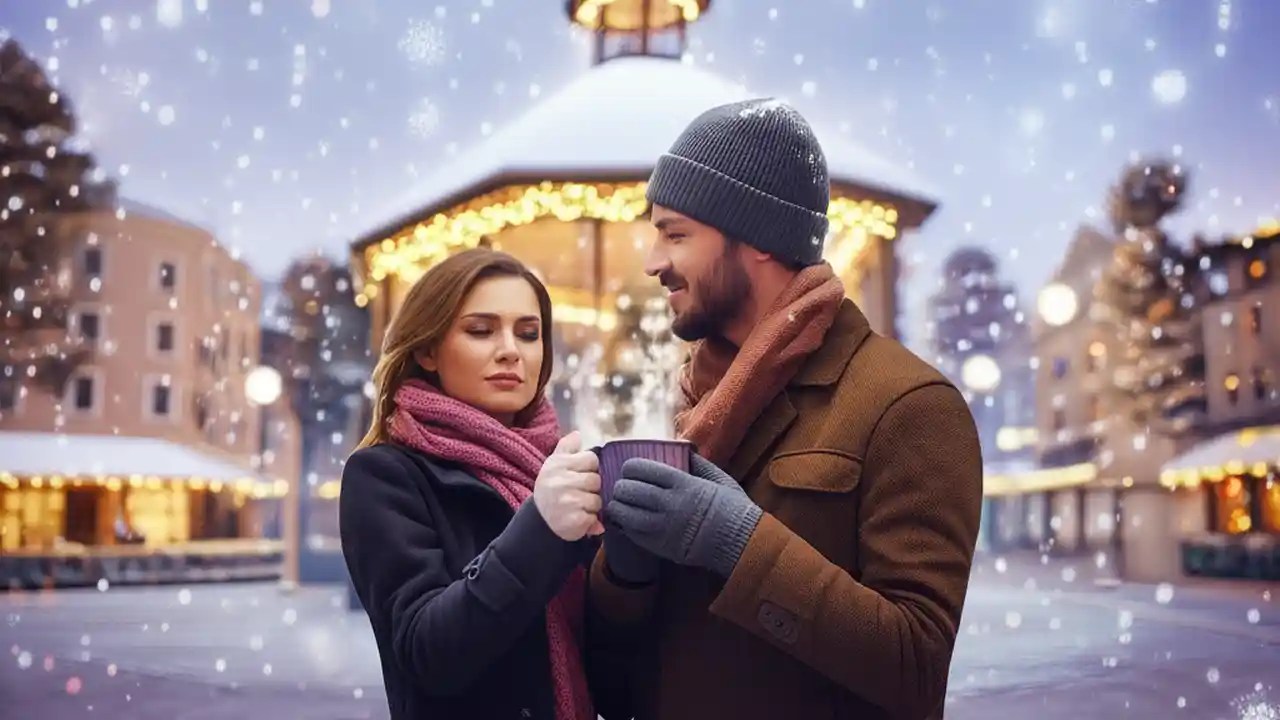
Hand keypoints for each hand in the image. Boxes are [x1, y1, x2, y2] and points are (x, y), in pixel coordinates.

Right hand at [533, 431, 604, 541]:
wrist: (540, 519)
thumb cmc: (551, 486)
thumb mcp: (554, 464)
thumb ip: (567, 447)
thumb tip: (577, 434)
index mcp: (558, 465)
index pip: (591, 459)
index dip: (589, 468)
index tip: (579, 474)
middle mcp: (561, 482)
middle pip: (596, 480)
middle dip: (591, 488)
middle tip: (578, 492)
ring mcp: (568, 502)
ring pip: (597, 500)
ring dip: (591, 505)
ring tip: (578, 505)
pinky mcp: (574, 521)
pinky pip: (594, 517)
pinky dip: (590, 520)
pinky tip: (579, 518)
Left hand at [606, 454, 762, 577]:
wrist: (741, 543)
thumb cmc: (733, 509)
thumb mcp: (719, 479)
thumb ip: (699, 464)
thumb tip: (685, 451)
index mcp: (683, 483)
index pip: (642, 469)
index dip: (630, 467)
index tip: (630, 469)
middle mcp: (669, 504)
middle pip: (628, 490)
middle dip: (621, 486)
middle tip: (623, 487)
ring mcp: (663, 527)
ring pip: (624, 513)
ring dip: (618, 506)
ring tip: (620, 504)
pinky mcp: (661, 546)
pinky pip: (632, 533)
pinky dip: (625, 525)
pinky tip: (628, 521)